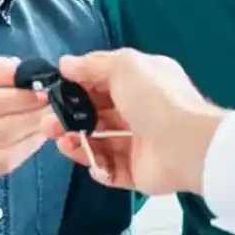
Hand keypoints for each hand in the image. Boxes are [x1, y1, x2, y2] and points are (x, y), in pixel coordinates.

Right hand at [0, 55, 50, 184]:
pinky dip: (26, 149)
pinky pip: (6, 164)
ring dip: (35, 134)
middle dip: (35, 117)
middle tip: (58, 104)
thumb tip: (24, 71)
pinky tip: (35, 134)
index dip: (24, 98)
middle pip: (3, 130)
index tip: (47, 89)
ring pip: (8, 151)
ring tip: (51, 118)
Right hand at [39, 49, 223, 195]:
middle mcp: (141, 111)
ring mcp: (140, 142)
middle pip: (98, 113)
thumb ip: (93, 64)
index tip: (54, 90)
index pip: (104, 81)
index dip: (78, 84)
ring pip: (100, 141)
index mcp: (143, 82)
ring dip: (76, 140)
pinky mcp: (138, 170)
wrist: (186, 146)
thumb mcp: (124, 66)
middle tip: (48, 121)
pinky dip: (94, 163)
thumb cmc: (155, 99)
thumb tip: (65, 64)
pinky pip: (110, 168)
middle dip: (71, 115)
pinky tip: (84, 157)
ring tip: (59, 140)